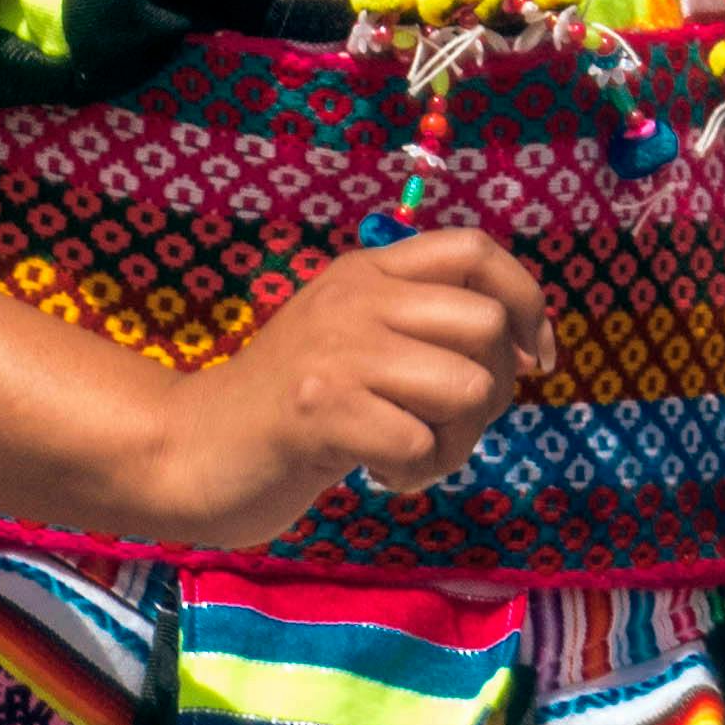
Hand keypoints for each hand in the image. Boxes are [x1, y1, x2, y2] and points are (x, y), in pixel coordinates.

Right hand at [139, 230, 553, 550]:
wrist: (190, 448)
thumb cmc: (286, 407)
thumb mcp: (353, 340)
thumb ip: (420, 326)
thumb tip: (522, 345)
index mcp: (368, 271)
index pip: (476, 249)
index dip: (527, 301)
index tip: (535, 359)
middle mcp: (357, 296)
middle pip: (487, 324)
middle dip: (494, 390)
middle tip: (447, 426)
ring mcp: (338, 350)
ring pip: (468, 386)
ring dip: (456, 440)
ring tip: (409, 453)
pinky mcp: (321, 411)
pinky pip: (420, 444)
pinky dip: (414, 474)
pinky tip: (378, 475)